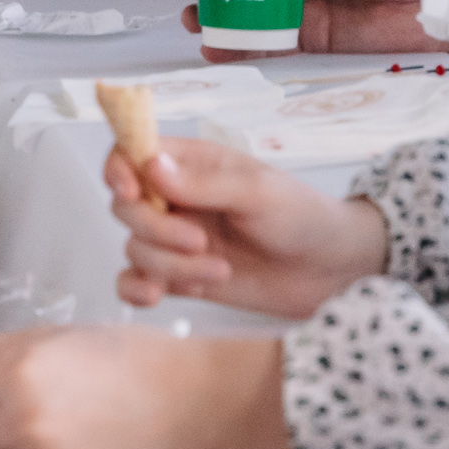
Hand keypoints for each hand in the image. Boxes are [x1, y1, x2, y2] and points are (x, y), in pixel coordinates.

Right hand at [109, 136, 389, 315]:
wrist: (328, 272)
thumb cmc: (302, 217)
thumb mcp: (258, 192)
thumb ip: (202, 183)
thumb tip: (151, 165)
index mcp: (193, 164)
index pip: (131, 153)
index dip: (120, 169)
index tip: (132, 191)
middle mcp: (177, 198)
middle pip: (126, 207)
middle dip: (156, 230)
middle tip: (200, 241)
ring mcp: (176, 239)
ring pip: (136, 248)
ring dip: (170, 265)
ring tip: (218, 270)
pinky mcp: (180, 276)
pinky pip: (135, 281)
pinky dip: (139, 289)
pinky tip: (161, 296)